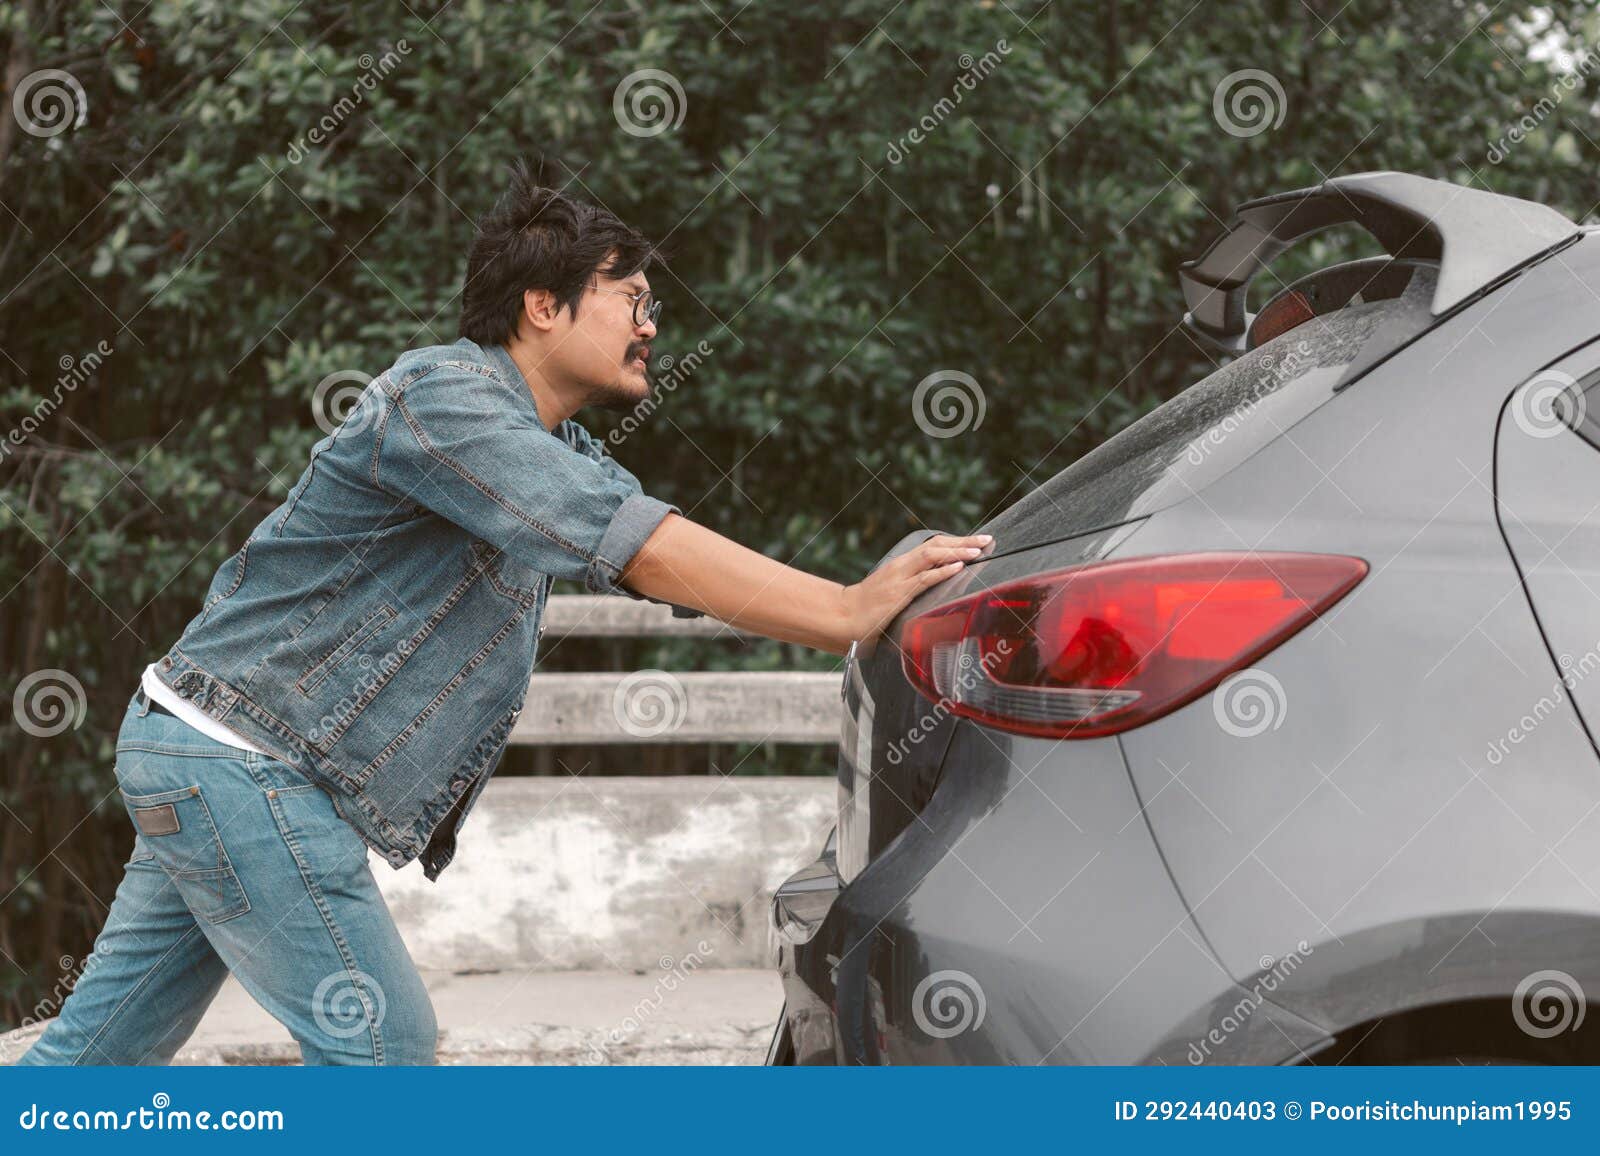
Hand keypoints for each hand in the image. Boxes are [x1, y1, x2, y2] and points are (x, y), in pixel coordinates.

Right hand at [839, 532, 992, 643]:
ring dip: (957, 552)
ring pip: (932, 556)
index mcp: (902, 564)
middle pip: (937, 545)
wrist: (843, 615)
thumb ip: (911, 586)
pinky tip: (958, 567)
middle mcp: (902, 566)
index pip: (933, 546)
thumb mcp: (891, 590)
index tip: (977, 542)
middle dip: (964, 542)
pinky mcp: (899, 593)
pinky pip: (924, 579)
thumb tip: (934, 588)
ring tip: (978, 551)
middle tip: (987, 540)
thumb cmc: (867, 607)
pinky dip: (942, 571)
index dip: (957, 542)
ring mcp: (900, 578)